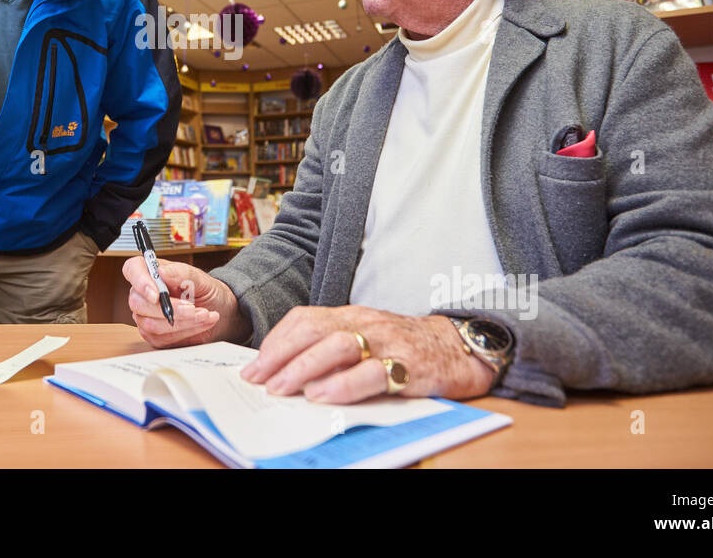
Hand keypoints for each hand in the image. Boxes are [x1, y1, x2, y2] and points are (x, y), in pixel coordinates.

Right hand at [123, 258, 249, 347]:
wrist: (217, 309)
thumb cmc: (205, 290)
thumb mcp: (199, 277)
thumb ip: (180, 273)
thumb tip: (161, 271)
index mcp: (151, 272)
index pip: (132, 270)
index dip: (140, 282)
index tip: (156, 294)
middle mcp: (144, 294)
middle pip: (138, 303)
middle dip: (169, 308)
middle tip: (192, 308)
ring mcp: (146, 316)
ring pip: (151, 324)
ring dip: (182, 322)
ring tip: (203, 314)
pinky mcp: (154, 335)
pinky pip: (162, 338)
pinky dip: (185, 331)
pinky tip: (201, 323)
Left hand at [239, 305, 495, 402]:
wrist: (459, 348)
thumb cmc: (405, 347)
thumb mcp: (366, 339)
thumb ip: (332, 348)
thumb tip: (286, 371)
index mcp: (351, 315)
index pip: (304, 319)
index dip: (276, 342)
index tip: (254, 366)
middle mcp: (365, 323)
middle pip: (314, 329)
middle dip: (280, 355)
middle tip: (258, 380)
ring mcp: (386, 342)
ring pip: (337, 345)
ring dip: (304, 368)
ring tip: (282, 389)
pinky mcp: (407, 365)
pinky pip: (371, 373)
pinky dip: (342, 385)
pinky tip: (321, 397)